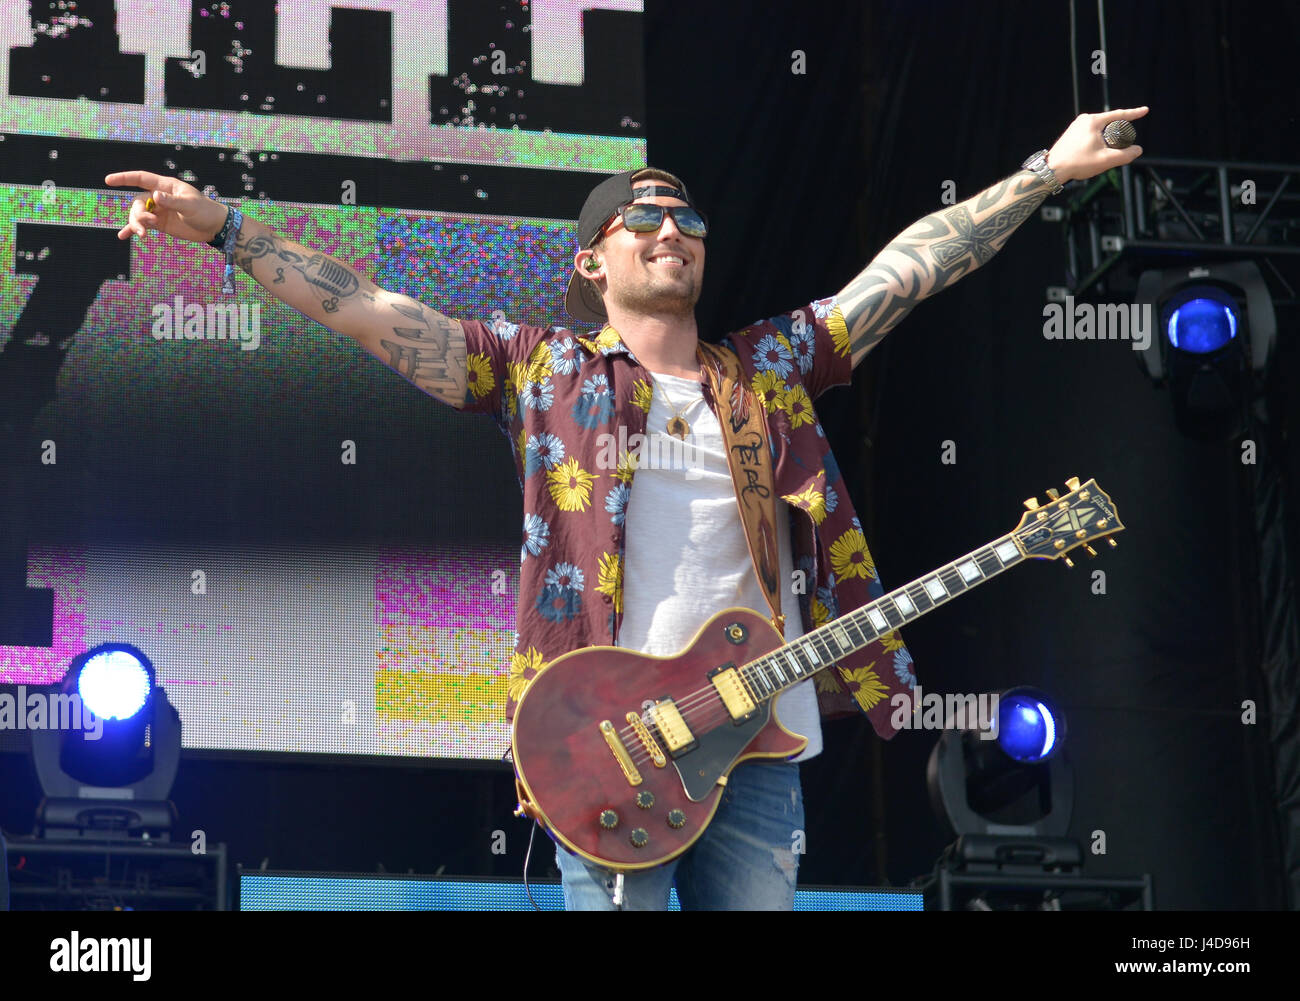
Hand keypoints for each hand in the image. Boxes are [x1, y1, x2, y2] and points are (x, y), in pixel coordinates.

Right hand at [103, 171, 229, 242]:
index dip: (124, 178)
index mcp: (166, 186)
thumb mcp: (190, 206)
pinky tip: (123, 236)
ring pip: (138, 215)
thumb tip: (155, 196)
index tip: (108, 180)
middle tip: (147, 226)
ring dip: (136, 224)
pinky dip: (133, 230)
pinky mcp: (160, 224)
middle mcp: (159, 197)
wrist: (214, 227)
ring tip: (143, 235)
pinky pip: (143, 225)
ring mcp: (159, 210)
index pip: (141, 178)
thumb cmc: (205, 211)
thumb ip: (172, 201)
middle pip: (138, 202)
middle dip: (138, 214)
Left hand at [1046, 106, 1147, 184]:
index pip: (1118, 115)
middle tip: (1115, 151)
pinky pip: (1090, 135)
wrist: (1052, 169)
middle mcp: (1084, 120)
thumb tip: (1138, 150)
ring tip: (1097, 158)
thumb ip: (1125, 155)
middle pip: (1109, 124)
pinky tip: (1092, 156)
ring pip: (1099, 131)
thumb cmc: (1076, 163)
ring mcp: (1076, 126)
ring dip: (1105, 142)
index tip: (1145, 110)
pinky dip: (1097, 143)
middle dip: (1116, 136)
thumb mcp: (1106, 160)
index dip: (1134, 114)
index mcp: (1093, 121)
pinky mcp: (1071, 133)